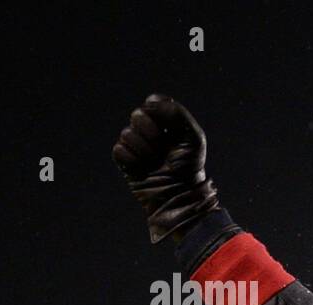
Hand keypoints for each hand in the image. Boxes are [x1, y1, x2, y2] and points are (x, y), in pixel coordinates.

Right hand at [112, 93, 220, 244]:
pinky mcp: (126, 162)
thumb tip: (150, 103)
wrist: (181, 194)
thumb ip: (177, 113)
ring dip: (143, 148)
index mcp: (166, 124)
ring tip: (155, 161)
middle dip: (150, 131)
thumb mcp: (193, 137)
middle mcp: (150, 132)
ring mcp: (137, 146)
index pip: (152, 102)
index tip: (169, 126)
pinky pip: (119, 150)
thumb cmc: (190, 167)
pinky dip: (132, 160)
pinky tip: (144, 169)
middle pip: (137, 115)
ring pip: (127, 133)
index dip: (157, 110)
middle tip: (162, 147)